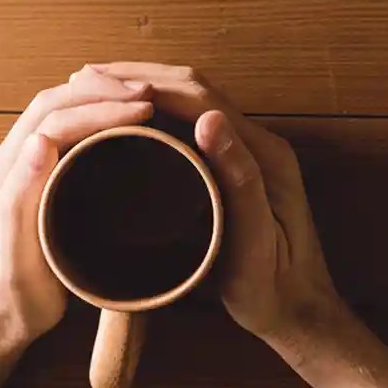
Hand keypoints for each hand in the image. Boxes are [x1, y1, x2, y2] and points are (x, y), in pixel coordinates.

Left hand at [0, 69, 153, 346]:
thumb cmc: (13, 299)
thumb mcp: (17, 261)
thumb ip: (18, 201)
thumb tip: (41, 140)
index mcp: (2, 175)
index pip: (52, 119)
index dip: (99, 108)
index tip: (143, 110)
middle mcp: (6, 161)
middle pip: (53, 103)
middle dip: (101, 92)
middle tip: (148, 95)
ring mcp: (17, 165)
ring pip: (56, 110)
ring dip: (97, 98)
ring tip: (140, 100)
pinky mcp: (29, 174)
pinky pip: (61, 127)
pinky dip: (92, 113)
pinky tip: (120, 120)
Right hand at [89, 63, 345, 350]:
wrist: (301, 312)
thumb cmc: (275, 288)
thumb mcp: (254, 240)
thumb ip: (239, 177)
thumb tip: (208, 118)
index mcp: (264, 154)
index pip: (200, 100)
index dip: (150, 84)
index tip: (100, 82)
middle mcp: (260, 143)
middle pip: (196, 89)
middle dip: (143, 75)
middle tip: (86, 75)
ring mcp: (250, 153)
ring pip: (194, 102)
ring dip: (149, 86)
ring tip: (99, 86)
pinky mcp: (239, 166)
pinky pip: (195, 124)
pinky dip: (160, 110)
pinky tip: (131, 118)